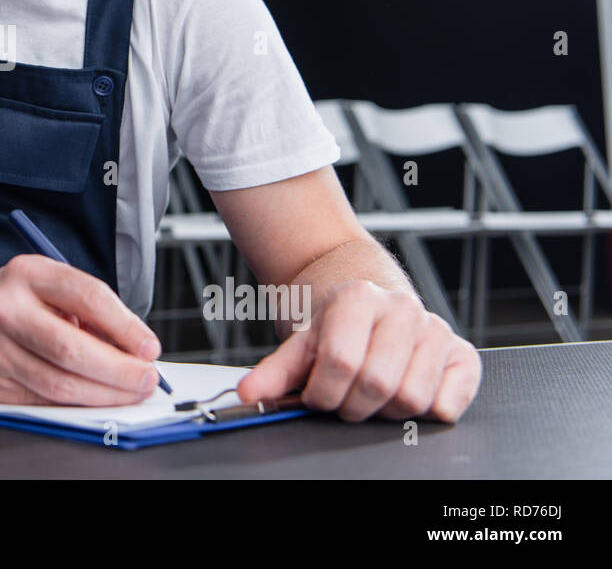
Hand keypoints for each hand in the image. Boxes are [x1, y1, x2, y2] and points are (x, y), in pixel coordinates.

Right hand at [0, 253, 162, 405]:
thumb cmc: (12, 303)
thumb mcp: (46, 287)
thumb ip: (86, 310)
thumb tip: (134, 348)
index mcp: (27, 273)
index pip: (87, 297)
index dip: (125, 326)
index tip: (149, 347)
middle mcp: (6, 308)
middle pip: (72, 348)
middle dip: (119, 370)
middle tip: (146, 379)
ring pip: (60, 382)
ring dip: (104, 393)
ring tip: (129, 392)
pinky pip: (44, 399)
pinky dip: (77, 402)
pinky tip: (96, 397)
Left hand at [236, 280, 481, 421]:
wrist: (366, 301)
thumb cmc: (333, 327)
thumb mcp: (301, 342)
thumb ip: (275, 372)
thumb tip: (248, 395)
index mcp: (358, 298)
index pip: (340, 362)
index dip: (322, 393)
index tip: (315, 396)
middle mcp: (402, 309)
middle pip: (377, 384)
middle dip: (352, 405)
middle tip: (343, 399)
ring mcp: (436, 329)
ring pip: (412, 398)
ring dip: (386, 411)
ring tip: (371, 394)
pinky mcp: (462, 355)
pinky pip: (448, 403)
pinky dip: (427, 411)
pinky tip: (405, 391)